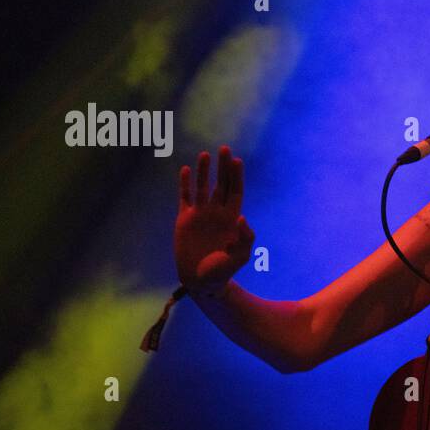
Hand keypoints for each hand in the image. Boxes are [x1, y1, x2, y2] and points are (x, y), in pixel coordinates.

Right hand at [175, 145, 254, 296]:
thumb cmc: (223, 271)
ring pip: (202, 187)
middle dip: (223, 167)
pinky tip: (185, 170)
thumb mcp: (240, 257)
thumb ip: (245, 239)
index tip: (237, 161)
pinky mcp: (185, 219)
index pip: (235, 192)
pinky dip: (184, 184)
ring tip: (204, 155)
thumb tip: (242, 218)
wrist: (202, 281)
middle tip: (224, 148)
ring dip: (203, 171)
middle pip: (221, 184)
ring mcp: (200, 214)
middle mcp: (217, 213)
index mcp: (232, 218)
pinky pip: (185, 197)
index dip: (237, 176)